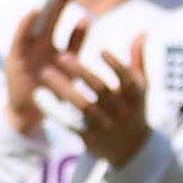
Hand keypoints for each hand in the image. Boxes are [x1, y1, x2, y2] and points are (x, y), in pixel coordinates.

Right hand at [3, 0, 73, 134]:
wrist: (29, 114)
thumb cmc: (49, 91)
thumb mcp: (67, 66)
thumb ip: (74, 43)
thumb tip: (86, 19)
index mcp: (49, 45)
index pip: (58, 18)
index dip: (64, 2)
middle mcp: (37, 44)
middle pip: (47, 17)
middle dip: (56, 0)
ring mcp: (26, 51)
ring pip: (34, 25)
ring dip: (42, 9)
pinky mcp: (16, 60)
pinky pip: (20, 40)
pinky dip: (24, 26)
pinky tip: (31, 12)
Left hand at [39, 28, 153, 166]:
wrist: (130, 150)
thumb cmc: (134, 109)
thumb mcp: (141, 87)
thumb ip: (138, 59)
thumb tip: (141, 32)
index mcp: (133, 95)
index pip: (126, 79)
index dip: (115, 65)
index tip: (100, 50)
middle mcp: (119, 110)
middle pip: (100, 90)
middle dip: (81, 72)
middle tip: (60, 55)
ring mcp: (104, 125)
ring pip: (82, 106)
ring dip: (63, 89)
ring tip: (45, 73)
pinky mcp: (89, 137)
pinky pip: (69, 123)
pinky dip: (55, 110)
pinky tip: (40, 97)